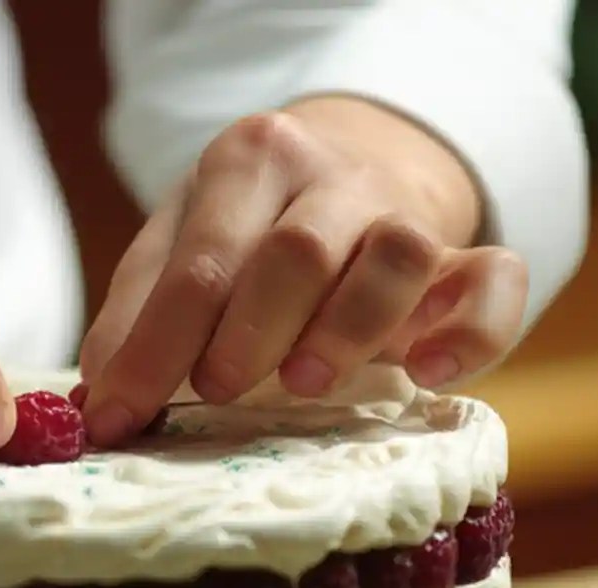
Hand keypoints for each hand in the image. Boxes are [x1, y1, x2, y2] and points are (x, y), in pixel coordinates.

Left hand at [80, 97, 527, 445]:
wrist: (353, 166)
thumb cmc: (249, 228)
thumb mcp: (180, 246)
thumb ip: (139, 315)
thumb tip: (101, 402)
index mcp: (249, 160)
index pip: (199, 262)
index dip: (155, 349)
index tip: (120, 417)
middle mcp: (331, 175)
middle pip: (297, 253)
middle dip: (250, 332)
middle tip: (217, 391)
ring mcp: (405, 211)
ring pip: (396, 255)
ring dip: (348, 328)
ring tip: (304, 384)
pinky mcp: (466, 252)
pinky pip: (496, 280)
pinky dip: (472, 331)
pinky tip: (429, 374)